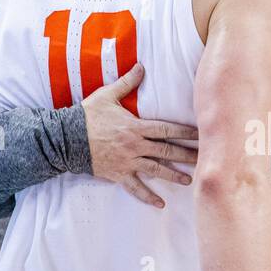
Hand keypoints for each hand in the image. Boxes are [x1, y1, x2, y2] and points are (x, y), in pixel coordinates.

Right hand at [84, 63, 198, 208]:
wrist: (66, 138)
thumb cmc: (87, 115)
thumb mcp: (107, 95)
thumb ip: (127, 82)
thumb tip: (141, 66)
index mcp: (136, 127)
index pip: (167, 130)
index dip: (186, 133)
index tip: (202, 135)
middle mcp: (135, 146)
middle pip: (167, 151)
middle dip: (187, 155)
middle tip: (204, 159)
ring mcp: (127, 162)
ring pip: (156, 171)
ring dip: (173, 175)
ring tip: (189, 180)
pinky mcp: (118, 174)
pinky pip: (135, 188)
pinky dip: (148, 196)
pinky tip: (161, 204)